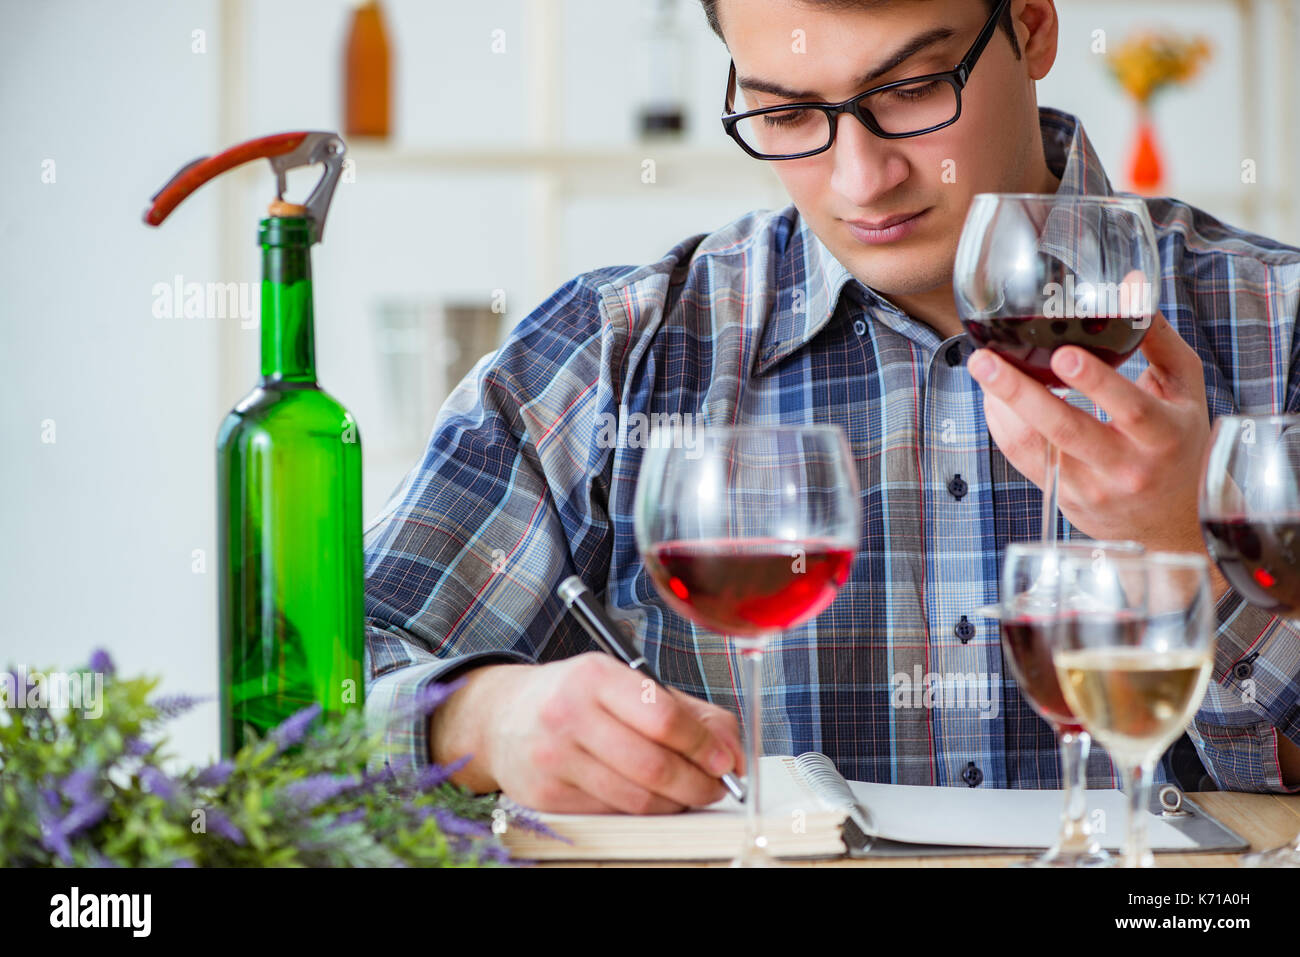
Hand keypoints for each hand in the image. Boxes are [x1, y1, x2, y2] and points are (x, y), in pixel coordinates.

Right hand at [482, 652, 744, 813]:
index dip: (703, 745)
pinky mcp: (546, 796)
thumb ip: (687, 712)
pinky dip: (643, 812)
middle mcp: (569, 714)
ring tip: (688, 794)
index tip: (724, 760)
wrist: (502, 718)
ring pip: (636, 798)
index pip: (663, 717)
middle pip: (653, 765)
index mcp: (595, 676)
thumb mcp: (626, 683)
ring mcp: (554, 758)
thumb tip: (731, 754)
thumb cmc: (575, 698)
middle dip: (698, 784)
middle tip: (715, 787)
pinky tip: (651, 799)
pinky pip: (612, 813)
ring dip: (675, 803)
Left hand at [967, 307, 1229, 597]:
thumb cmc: (1177, 443)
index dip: (1096, 382)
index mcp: (1162, 434)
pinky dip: (1002, 425)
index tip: (1064, 354)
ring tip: (983, 369)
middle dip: (1020, 392)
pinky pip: (1022, 458)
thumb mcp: (1184, 389)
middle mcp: (1125, 466)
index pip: (1128, 407)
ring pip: (1034, 446)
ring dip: (1001, 406)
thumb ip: (1156, 337)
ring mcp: (1089, 486)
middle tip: (986, 360)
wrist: (1170, 522)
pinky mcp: (1062, 497)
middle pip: (1066, 429)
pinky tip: (993, 397)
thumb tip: (1133, 283)